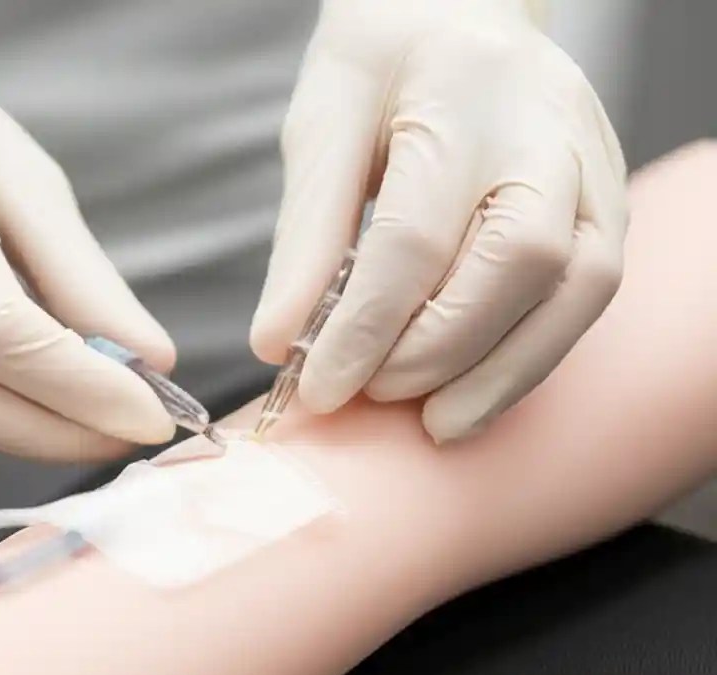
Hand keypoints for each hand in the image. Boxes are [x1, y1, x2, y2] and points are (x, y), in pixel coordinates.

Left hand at [251, 0, 627, 441]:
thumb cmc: (382, 61)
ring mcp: (592, 163)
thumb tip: (278, 341)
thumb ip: (305, 234)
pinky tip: (478, 390)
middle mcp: (547, 128)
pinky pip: (589, 294)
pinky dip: (534, 355)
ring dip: (500, 374)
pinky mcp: (607, 199)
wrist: (458, 12)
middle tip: (366, 393)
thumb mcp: (321, 125)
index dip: (364, 325)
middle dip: (433, 351)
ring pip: (574, 289)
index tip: (316, 385)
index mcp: (463, 92)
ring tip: (432, 422)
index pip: (415, 235)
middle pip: (513, 264)